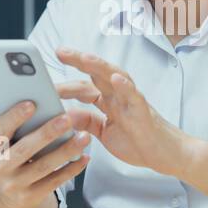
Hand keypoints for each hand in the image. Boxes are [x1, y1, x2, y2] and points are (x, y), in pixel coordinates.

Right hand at [0, 82, 102, 207]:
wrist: (5, 193)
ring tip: (83, 136)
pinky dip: (71, 169)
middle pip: (24, 149)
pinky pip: (54, 182)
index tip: (32, 103)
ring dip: (65, 151)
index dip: (14, 117)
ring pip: (43, 167)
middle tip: (67, 118)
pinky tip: (84, 157)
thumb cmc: (4, 154)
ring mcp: (14, 185)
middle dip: (46, 133)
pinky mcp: (30, 197)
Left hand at [56, 48, 196, 177]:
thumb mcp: (103, 133)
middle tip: (60, 51)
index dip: (66, 83)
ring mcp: (131, 101)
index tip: (44, 80)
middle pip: (96, 73)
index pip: (84, 86)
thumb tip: (66, 115)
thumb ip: (86, 121)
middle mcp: (119, 95)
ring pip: (114, 77)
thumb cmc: (137, 142)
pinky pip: (134, 96)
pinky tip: (116, 78)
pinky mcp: (142, 111)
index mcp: (109, 100)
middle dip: (78, 61)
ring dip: (99, 66)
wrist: (164, 155)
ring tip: (84, 58)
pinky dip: (125, 86)